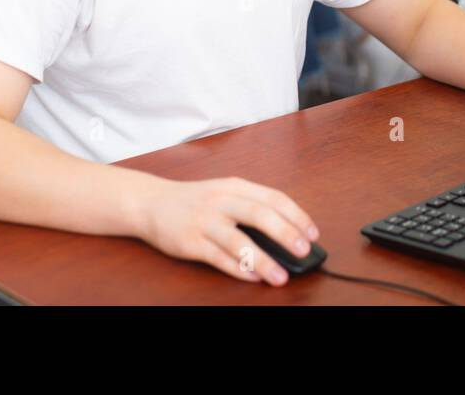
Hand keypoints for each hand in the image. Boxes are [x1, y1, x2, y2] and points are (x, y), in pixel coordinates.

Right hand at [139, 176, 319, 285]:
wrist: (151, 202)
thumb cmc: (196, 200)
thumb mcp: (225, 193)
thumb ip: (252, 206)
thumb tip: (287, 232)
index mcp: (235, 186)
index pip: (273, 197)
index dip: (296, 216)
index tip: (313, 233)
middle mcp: (221, 201)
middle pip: (259, 215)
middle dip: (286, 234)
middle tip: (304, 251)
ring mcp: (204, 221)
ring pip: (238, 241)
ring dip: (262, 260)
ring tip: (280, 277)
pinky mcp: (189, 242)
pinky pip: (217, 257)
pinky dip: (237, 268)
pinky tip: (252, 277)